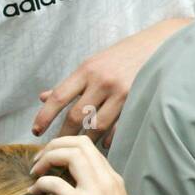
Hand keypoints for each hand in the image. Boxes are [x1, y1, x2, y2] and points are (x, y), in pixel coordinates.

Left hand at [27, 136, 143, 194]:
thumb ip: (98, 192)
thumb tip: (76, 187)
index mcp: (112, 178)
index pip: (88, 146)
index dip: (64, 146)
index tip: (50, 158)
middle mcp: (106, 178)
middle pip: (78, 143)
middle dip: (53, 146)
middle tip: (38, 160)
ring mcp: (95, 190)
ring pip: (69, 154)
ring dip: (46, 159)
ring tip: (34, 172)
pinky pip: (55, 183)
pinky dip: (40, 183)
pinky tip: (33, 192)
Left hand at [31, 18, 190, 146]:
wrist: (158, 44)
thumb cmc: (120, 56)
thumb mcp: (92, 64)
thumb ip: (70, 84)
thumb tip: (43, 97)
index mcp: (86, 70)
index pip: (59, 97)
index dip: (44, 116)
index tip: (36, 132)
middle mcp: (101, 81)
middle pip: (76, 116)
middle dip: (63, 135)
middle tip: (55, 149)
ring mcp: (120, 91)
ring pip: (96, 126)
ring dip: (85, 140)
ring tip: (78, 149)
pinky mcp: (137, 100)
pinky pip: (119, 127)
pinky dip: (109, 139)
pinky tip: (103, 144)